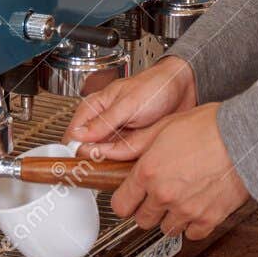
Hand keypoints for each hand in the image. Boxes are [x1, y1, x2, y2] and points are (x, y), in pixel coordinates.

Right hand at [64, 55, 197, 159]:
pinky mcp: (131, 143)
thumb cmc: (156, 87)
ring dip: (107, 163)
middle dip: (91, 160)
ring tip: (115, 167)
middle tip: (99, 169)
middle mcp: (104, 121)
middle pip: (87, 148)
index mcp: (96, 106)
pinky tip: (126, 167)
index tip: (78, 164)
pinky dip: (121, 163)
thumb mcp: (127, 104)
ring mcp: (118, 134)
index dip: (73, 149)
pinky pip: (120, 158)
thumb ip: (103, 122)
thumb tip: (78, 136)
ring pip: (103, 155)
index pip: (74, 133)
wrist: (183, 89)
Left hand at [110, 103, 248, 241]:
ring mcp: (186, 210)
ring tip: (180, 198)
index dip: (125, 199)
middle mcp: (164, 194)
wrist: (246, 138)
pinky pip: (192, 234)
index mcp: (149, 172)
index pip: (121, 204)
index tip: (130, 196)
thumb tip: (110, 150)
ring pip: (166, 229)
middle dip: (147, 208)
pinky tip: (196, 206)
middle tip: (157, 194)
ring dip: (169, 217)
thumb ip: (137, 144)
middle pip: (142, 220)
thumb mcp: (166, 125)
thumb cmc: (211, 127)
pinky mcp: (208, 219)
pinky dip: (192, 224)